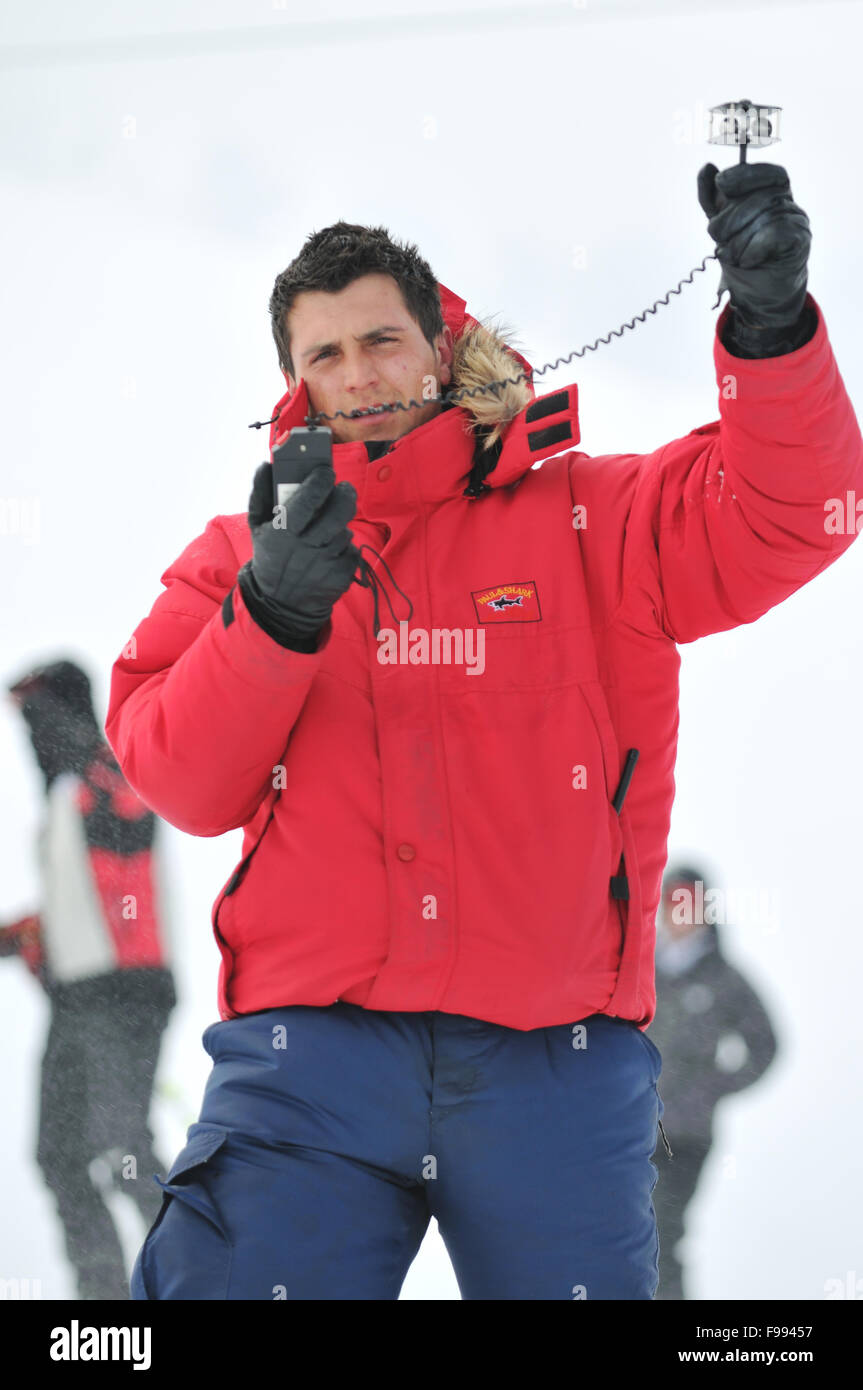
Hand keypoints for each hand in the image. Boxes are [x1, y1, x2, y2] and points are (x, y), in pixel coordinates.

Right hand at [239, 457, 359, 643]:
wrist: (281, 603)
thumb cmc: (270, 557)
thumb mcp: (257, 527)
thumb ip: (260, 493)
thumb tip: (266, 465)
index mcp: (284, 532)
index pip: (309, 498)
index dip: (321, 480)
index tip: (325, 471)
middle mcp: (307, 547)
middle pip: (339, 511)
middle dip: (345, 494)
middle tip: (343, 489)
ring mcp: (327, 562)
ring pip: (346, 530)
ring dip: (341, 524)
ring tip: (327, 528)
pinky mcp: (342, 575)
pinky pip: (352, 551)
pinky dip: (344, 547)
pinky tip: (331, 550)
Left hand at [697, 162, 810, 329]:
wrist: (758, 298)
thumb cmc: (742, 258)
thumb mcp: (721, 227)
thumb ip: (712, 199)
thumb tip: (706, 168)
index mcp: (770, 194)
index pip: (765, 173)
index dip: (743, 174)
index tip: (722, 183)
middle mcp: (787, 204)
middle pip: (756, 197)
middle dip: (728, 221)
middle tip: (721, 241)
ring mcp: (797, 221)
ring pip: (764, 215)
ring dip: (738, 242)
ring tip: (735, 256)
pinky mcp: (800, 241)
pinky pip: (774, 232)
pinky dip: (753, 249)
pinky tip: (748, 261)